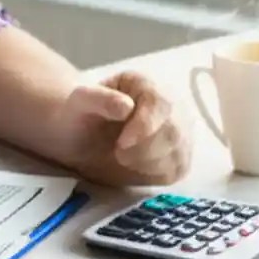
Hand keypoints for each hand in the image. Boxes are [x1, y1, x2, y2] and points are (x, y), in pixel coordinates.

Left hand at [53, 71, 192, 186]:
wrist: (82, 137)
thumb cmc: (80, 115)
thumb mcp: (80, 102)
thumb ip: (99, 99)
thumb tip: (126, 106)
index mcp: (144, 84)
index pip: (161, 103)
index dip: (145, 126)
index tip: (121, 145)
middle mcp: (169, 103)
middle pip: (175, 131)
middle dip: (145, 150)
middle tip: (119, 155)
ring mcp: (178, 129)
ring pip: (179, 152)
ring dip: (149, 164)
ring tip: (123, 159)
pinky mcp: (179, 154)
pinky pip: (178, 168)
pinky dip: (156, 174)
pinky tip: (136, 167)